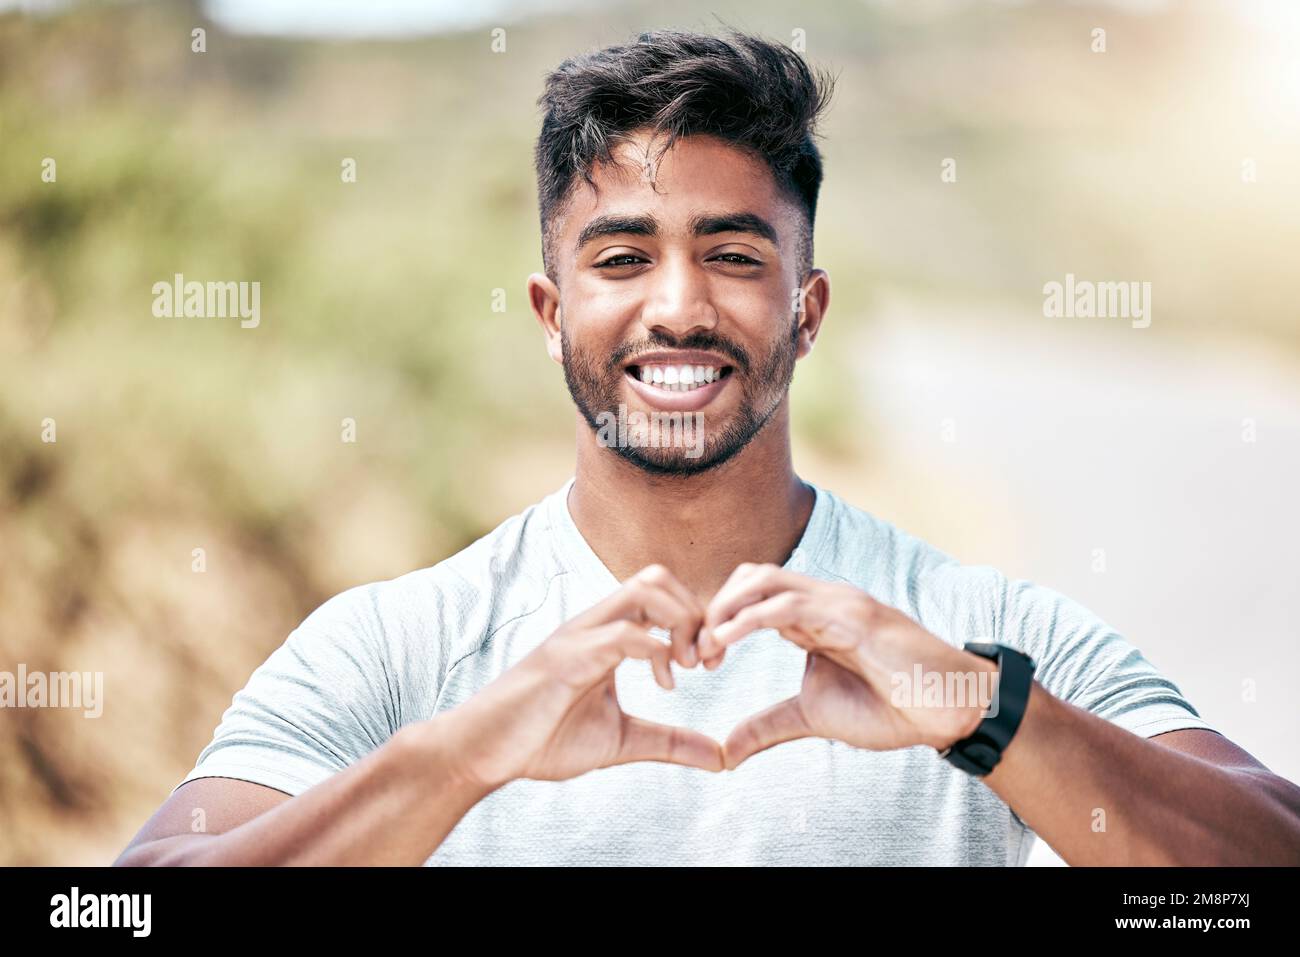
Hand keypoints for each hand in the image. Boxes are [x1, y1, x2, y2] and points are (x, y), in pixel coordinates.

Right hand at [443, 564, 723, 788]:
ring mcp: (581, 635)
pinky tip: (665, 686)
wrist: (485, 752)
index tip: (710, 664)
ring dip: (680, 622)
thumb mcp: (622, 742)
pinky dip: (657, 653)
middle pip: (657, 576)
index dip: (697, 620)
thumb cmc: (544, 740)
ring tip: (687, 667)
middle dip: (695, 612)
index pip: (662, 593)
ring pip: (644, 589)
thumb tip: (721, 757)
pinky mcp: (569, 658)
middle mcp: (595, 624)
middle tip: (705, 662)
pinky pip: (624, 633)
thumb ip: (670, 742)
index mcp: (607, 635)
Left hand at [697, 564, 996, 768]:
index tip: (696, 660)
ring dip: (723, 609)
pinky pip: (789, 603)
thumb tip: (725, 751)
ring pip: (763, 580)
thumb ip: (768, 725)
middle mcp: (819, 600)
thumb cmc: (890, 707)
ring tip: (705, 647)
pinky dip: (749, 616)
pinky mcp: (850, 615)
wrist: (948, 710)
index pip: (749, 593)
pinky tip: (726, 640)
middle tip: (694, 652)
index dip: (716, 619)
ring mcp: (835, 602)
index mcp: (809, 617)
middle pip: (748, 576)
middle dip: (712, 607)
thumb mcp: (812, 717)